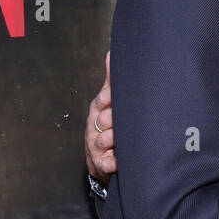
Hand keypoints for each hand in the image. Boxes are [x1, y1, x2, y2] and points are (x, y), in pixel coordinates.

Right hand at [86, 51, 115, 180]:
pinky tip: (118, 160)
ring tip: (121, 138)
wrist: (105, 158)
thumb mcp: (109, 101)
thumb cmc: (109, 125)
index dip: (110, 98)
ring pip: (104, 140)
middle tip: (121, 118)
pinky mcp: (102, 164)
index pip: (103, 100)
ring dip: (114, 139)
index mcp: (99, 109)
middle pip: (103, 119)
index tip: (115, 97)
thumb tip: (112, 53)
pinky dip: (112, 162)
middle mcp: (96, 126)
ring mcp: (97, 145)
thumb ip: (112, 79)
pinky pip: (106, 163)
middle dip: (113, 119)